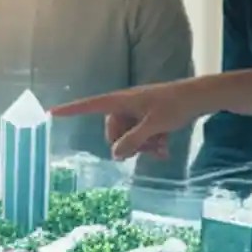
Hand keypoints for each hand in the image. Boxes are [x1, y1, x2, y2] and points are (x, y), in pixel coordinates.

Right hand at [51, 81, 197, 160]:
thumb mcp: (154, 126)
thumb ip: (133, 141)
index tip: (51, 113)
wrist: (200, 97)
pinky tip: (164, 150)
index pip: (90, 105)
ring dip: (142, 147)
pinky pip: (140, 135)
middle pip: (113, 131)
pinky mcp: (148, 118)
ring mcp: (137, 112)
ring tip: (160, 150)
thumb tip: (115, 154)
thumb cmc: (176, 106)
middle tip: (146, 151)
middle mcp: (125, 105)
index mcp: (121, 101)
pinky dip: (150, 144)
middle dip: (127, 145)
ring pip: (128, 136)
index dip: (71, 110)